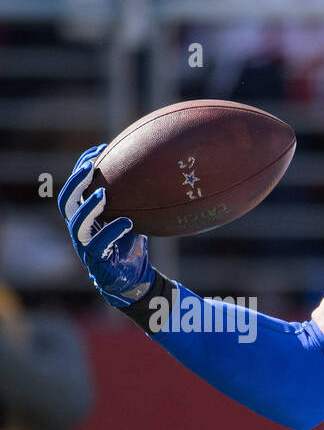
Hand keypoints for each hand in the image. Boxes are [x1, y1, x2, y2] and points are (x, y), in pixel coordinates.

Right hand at [58, 145, 153, 308]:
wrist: (135, 279)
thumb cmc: (131, 245)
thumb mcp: (131, 218)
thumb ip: (131, 200)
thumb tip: (151, 172)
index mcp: (84, 216)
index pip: (75, 187)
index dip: (81, 167)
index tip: (98, 149)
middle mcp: (79, 228)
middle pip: (66, 202)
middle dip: (75, 183)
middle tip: (89, 168)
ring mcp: (85, 245)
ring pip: (77, 224)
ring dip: (88, 208)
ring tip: (103, 195)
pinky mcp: (97, 260)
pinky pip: (98, 245)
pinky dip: (112, 232)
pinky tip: (127, 222)